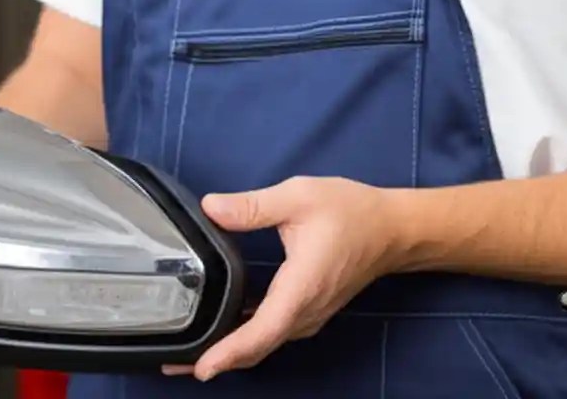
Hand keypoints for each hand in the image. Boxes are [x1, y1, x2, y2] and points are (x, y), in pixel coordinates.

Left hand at [163, 177, 406, 380]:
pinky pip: (271, 332)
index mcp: (301, 288)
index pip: (263, 332)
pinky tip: (219, 329)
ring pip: (264, 343)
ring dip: (228, 351)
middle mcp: (304, 312)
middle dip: (217, 359)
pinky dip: (243, 339)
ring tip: (186, 354)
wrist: (394, 230)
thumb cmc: (351, 212)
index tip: (201, 368)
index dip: (230, 352)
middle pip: (257, 347)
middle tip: (172, 365)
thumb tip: (211, 208)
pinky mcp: (306, 311)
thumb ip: (252, 206)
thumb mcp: (299, 197)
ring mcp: (307, 315)